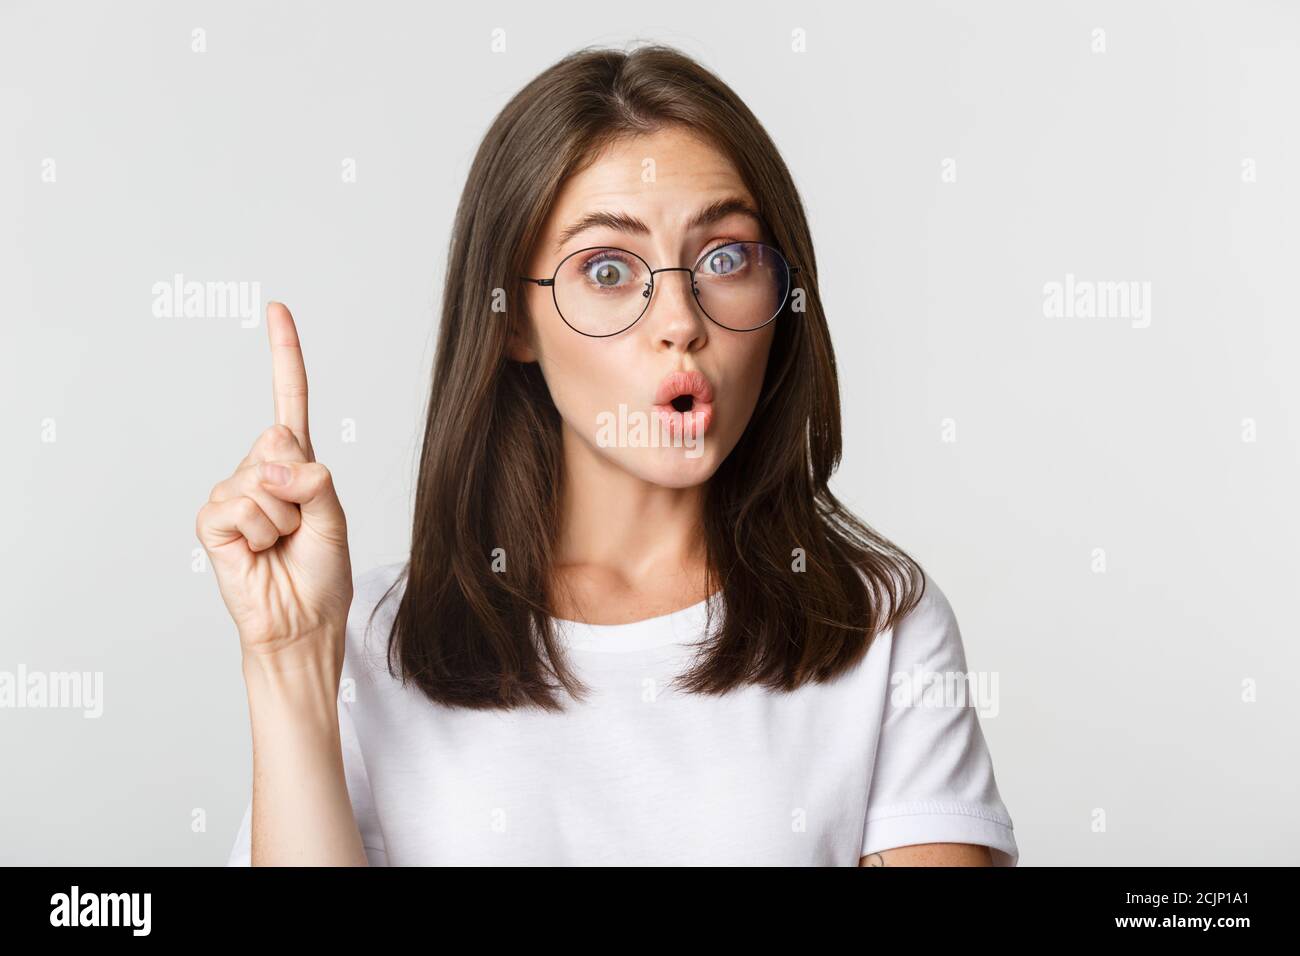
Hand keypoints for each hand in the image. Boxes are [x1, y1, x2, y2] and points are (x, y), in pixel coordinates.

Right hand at [196, 302, 352, 658]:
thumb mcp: (335, 518)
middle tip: (300, 527)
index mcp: (297, 464)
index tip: (277, 309)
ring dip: (284, 519)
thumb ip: (315, 480)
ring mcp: (232, 492)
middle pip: (281, 441)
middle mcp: (261, 470)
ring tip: (281, 545)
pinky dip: (261, 532)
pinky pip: (242, 505)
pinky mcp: (213, 519)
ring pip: (264, 479)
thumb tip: (274, 459)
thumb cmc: (321, 575)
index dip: (284, 356)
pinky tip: (259, 552)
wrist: (301, 623)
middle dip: (302, 488)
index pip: (289, 400)